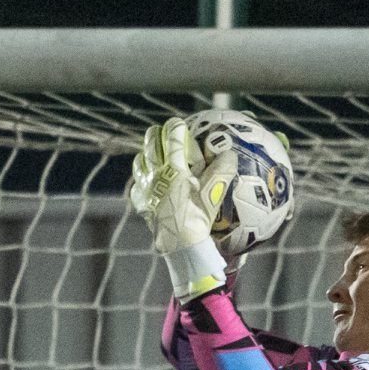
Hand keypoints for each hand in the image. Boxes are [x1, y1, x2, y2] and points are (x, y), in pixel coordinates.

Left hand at [128, 119, 226, 302]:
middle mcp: (156, 175)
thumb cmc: (199, 221)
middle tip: (161, 131)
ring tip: (151, 154)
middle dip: (156, 134)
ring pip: (140, 163)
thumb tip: (231, 155)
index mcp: (174, 169)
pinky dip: (142, 182)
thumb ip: (222, 172)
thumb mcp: (214, 195)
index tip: (179, 122)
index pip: (172, 139)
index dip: (175, 127)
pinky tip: (147, 185)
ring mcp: (146, 189)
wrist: (181, 247)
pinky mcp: (143, 204)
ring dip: (145, 155)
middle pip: (150, 145)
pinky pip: (138, 187)